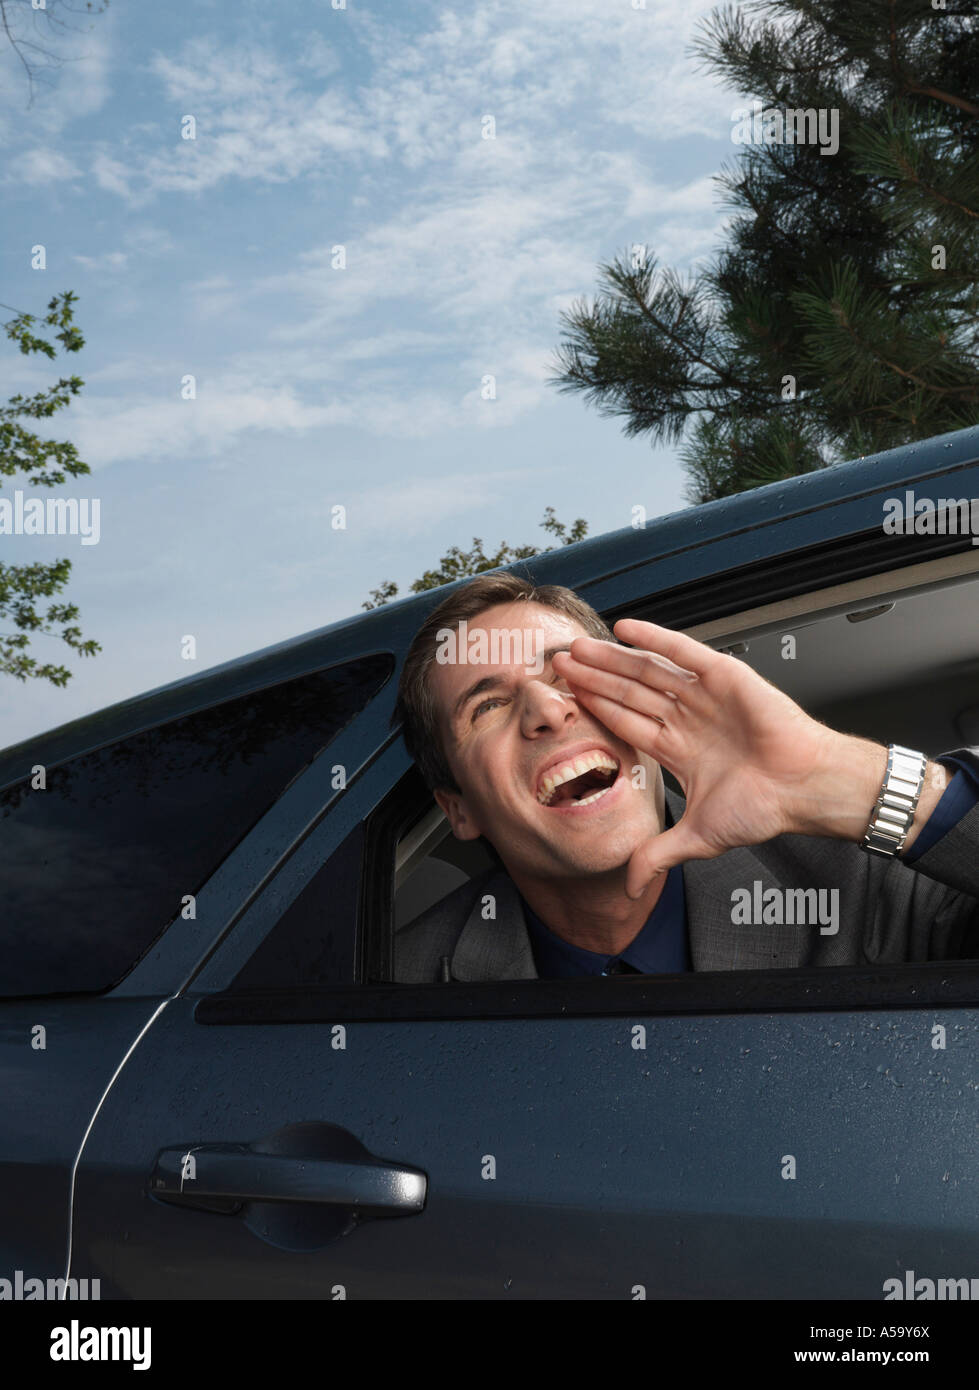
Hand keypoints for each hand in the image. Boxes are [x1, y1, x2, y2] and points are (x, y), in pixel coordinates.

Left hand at [551, 619, 884, 897]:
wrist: (805, 789)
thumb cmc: (766, 807)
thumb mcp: (698, 837)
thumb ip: (658, 854)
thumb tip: (629, 887)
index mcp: (679, 748)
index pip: (625, 722)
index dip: (595, 710)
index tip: (565, 699)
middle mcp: (688, 717)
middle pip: (629, 692)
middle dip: (594, 678)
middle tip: (560, 664)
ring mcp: (705, 695)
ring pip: (648, 671)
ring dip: (612, 658)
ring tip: (579, 647)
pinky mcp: (725, 676)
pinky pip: (683, 652)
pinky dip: (654, 639)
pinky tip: (623, 629)